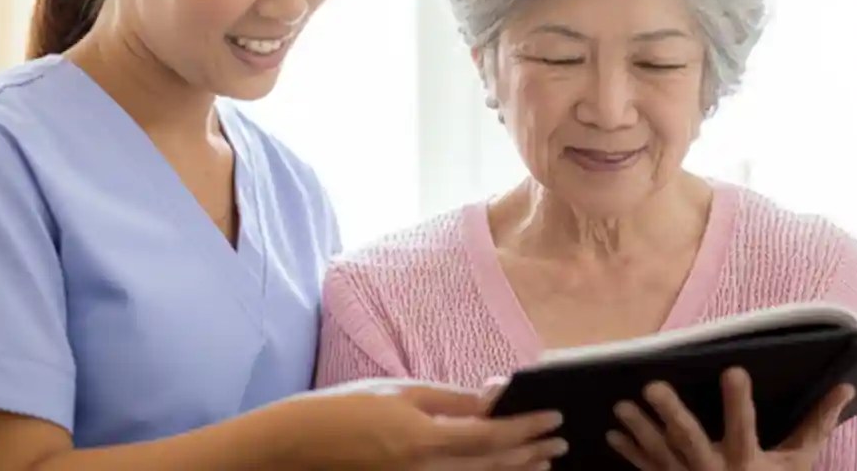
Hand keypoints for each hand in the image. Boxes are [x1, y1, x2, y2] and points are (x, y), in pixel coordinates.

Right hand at [278, 378, 568, 469]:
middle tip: (560, 441)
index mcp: (426, 442)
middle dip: (530, 453)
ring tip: (541, 462)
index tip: (555, 417)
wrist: (297, 448)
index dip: (527, 427)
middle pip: (493, 467)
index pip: (492, 436)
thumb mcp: (401, 392)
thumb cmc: (346, 409)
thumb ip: (452, 399)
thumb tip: (496, 393)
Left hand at [606, 368, 853, 470]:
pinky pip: (648, 470)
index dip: (738, 402)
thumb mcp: (798, 463)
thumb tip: (847, 387)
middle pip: (690, 440)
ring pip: (661, 453)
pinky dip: (629, 452)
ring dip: (640, 429)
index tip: (733, 369)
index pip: (744, 427)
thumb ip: (818, 424)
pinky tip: (612, 432)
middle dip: (671, 414)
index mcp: (748, 463)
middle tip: (652, 386)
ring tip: (621, 406)